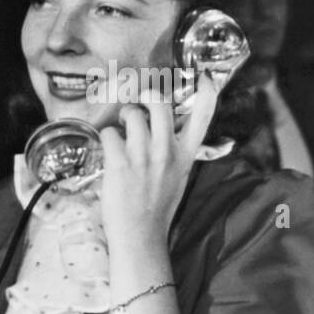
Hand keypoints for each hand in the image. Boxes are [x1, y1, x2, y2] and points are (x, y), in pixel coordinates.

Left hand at [99, 75, 219, 253]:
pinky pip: (109, 133)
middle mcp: (168, 151)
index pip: (203, 118)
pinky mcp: (120, 163)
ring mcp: (144, 156)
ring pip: (131, 113)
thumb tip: (172, 131)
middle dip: (144, 98)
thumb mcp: (179, 177)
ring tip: (121, 136)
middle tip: (138, 109)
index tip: (207, 77)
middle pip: (159, 102)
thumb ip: (178, 152)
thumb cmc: (158, 206)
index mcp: (186, 155)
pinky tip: (109, 154)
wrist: (140, 235)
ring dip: (121, 120)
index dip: (207, 93)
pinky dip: (105, 140)